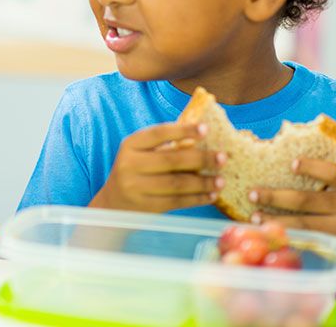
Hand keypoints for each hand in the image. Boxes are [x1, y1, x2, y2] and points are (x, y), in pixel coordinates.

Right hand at [90, 121, 225, 212]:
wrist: (112, 204)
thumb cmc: (134, 172)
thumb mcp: (140, 154)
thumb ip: (164, 147)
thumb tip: (203, 140)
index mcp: (130, 145)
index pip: (159, 133)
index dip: (183, 130)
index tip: (206, 129)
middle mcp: (129, 164)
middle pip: (172, 160)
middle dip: (201, 158)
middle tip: (222, 158)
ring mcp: (136, 187)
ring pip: (177, 184)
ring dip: (203, 182)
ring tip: (221, 180)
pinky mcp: (145, 207)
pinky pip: (177, 202)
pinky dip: (197, 198)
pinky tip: (211, 195)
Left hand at [249, 158, 335, 307]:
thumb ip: (332, 182)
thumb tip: (289, 166)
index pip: (335, 173)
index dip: (313, 167)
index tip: (292, 163)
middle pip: (308, 201)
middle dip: (276, 197)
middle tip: (252, 193)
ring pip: (304, 224)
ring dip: (276, 220)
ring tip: (255, 217)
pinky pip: (309, 241)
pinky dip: (288, 238)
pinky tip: (272, 234)